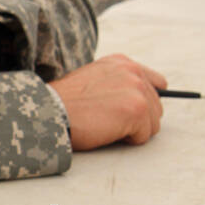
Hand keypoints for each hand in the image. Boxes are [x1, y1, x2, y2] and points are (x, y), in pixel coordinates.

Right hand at [49, 54, 166, 149]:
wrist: (48, 111)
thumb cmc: (64, 103)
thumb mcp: (93, 80)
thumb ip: (117, 84)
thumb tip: (137, 102)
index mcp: (122, 63)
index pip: (156, 83)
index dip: (144, 102)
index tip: (130, 112)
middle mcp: (133, 71)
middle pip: (156, 107)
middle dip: (137, 120)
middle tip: (107, 121)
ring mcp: (137, 89)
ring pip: (152, 124)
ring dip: (132, 131)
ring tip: (105, 124)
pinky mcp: (137, 110)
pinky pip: (144, 137)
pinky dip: (126, 141)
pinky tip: (105, 130)